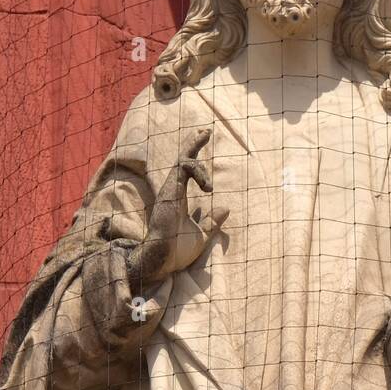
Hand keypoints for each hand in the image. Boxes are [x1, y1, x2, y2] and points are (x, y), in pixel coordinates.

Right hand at [127, 129, 227, 289]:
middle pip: (181, 161)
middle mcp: (172, 192)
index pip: (185, 173)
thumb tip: (225, 208)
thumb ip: (212, 221)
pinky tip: (208, 185)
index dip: (195, 159)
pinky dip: (198, 170)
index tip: (203, 148)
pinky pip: (183, 169)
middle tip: (205, 131)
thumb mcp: (202, 234)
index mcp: (178, 200)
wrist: (164, 259)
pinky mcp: (170, 191)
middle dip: (193, 144)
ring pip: (182, 160)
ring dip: (195, 147)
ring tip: (205, 137)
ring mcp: (169, 191)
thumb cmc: (178, 250)